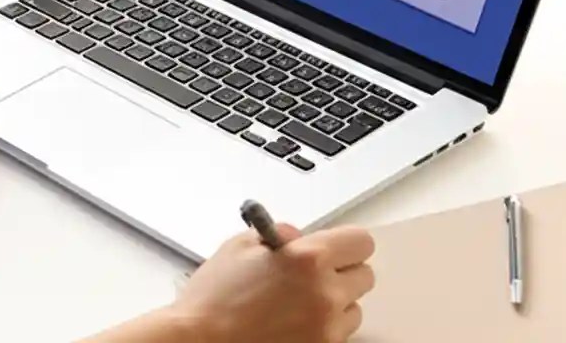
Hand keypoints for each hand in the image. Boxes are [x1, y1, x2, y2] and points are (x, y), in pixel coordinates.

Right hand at [171, 224, 374, 342]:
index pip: (360, 242)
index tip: (332, 248)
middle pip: (365, 276)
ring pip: (354, 309)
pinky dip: (324, 328)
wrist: (200, 342)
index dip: (345, 244)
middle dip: (341, 272)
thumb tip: (298, 237)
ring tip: (299, 304)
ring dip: (335, 303)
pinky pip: (339, 334)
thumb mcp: (239, 247)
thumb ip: (277, 234)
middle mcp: (325, 293)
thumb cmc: (214, 299)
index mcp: (308, 259)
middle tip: (312, 276)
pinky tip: (294, 323)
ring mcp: (327, 328)